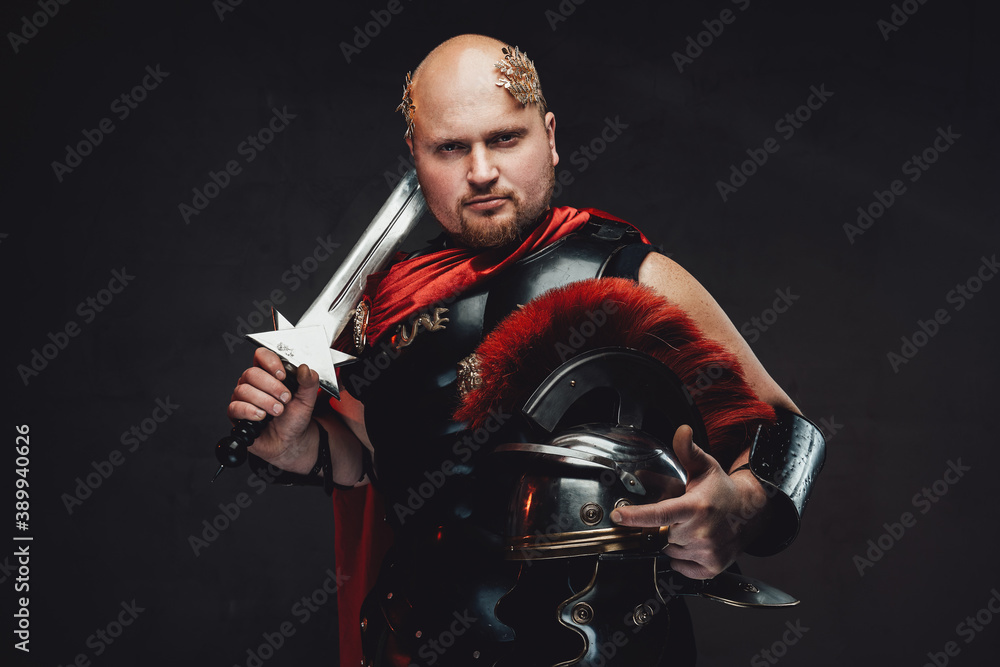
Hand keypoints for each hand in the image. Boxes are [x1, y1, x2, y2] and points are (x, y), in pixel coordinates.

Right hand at [227, 347, 320, 473]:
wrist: (290, 441)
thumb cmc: (294, 418)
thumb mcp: (307, 399)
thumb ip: (309, 382)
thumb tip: (305, 368)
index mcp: (268, 374)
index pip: (261, 356)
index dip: (270, 362)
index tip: (282, 375)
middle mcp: (253, 383)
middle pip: (251, 373)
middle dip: (272, 387)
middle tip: (285, 399)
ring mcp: (243, 398)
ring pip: (243, 390)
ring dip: (264, 401)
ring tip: (278, 411)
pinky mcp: (236, 414)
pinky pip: (235, 407)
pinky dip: (250, 411)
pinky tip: (261, 416)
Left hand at [610, 425, 769, 578]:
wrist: (749, 512)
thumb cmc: (721, 490)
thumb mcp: (703, 466)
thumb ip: (687, 450)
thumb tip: (681, 431)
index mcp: (697, 506)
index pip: (660, 513)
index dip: (636, 516)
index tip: (618, 515)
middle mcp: (702, 531)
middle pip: (661, 533)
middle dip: (665, 524)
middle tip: (680, 514)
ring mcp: (708, 551)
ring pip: (670, 551)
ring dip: (674, 541)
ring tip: (691, 527)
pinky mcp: (712, 566)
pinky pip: (681, 567)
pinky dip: (682, 558)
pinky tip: (693, 543)